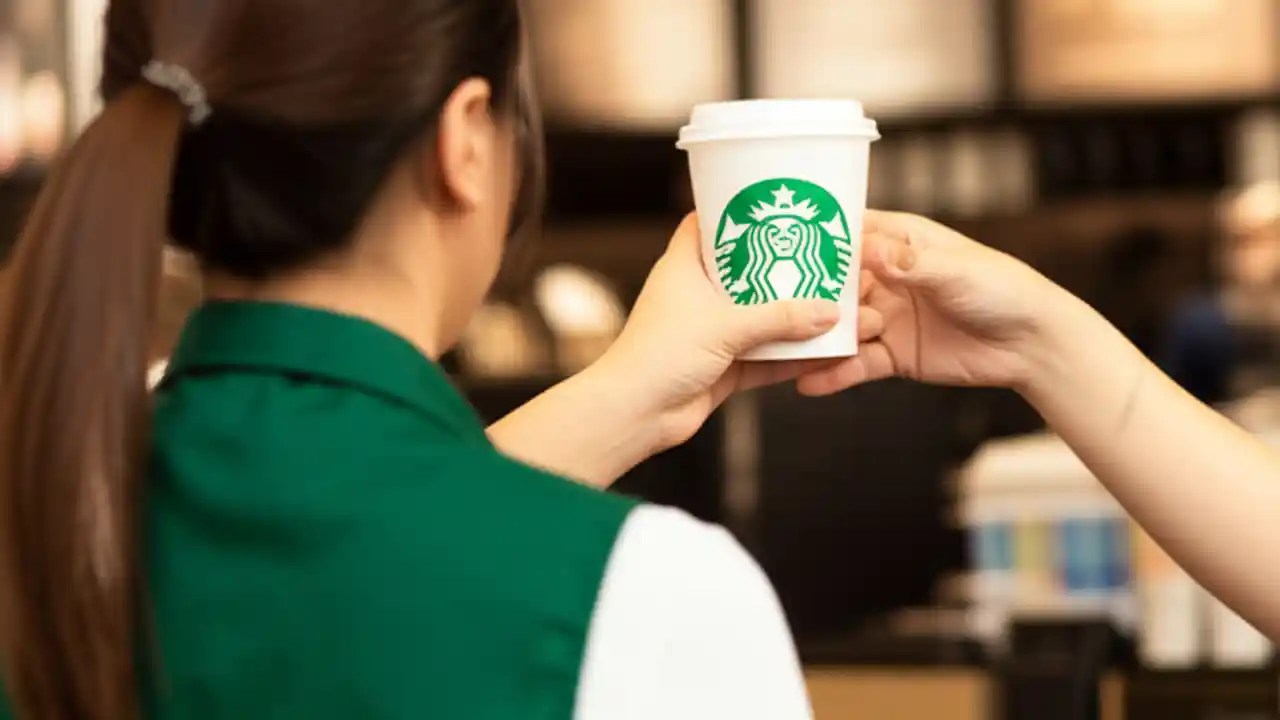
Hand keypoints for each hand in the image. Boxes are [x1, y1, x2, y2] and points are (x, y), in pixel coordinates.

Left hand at [595, 214, 884, 447]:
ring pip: (763, 318)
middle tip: (826, 255)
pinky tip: (828, 351)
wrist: (635, 415)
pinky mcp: (723, 367)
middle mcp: (698, 296)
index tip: (775, 204)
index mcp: (684, 267)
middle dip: (786, 268)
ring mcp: (711, 333)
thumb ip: (779, 318)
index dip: (738, 212)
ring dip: (798, 317)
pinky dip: (794, 355)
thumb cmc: (659, 355)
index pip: (708, 224)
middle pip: (748, 272)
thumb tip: (829, 311)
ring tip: (839, 304)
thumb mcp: (725, 326)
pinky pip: (766, 356)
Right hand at [797, 210, 1070, 395]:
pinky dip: (834, 374)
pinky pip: (856, 364)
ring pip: (839, 326)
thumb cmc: (1002, 289)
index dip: (815, 236)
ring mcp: (886, 317)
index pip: (849, 232)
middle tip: (764, 303)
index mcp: (900, 243)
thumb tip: (867, 250)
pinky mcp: (892, 355)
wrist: (1033, 344)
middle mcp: (886, 278)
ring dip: (813, 337)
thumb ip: (910, 263)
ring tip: (778, 349)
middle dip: (803, 293)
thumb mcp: (956, 269)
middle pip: (833, 283)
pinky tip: (809, 383)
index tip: (777, 240)